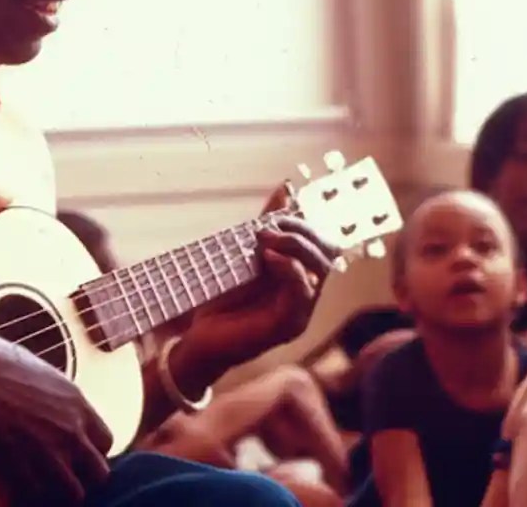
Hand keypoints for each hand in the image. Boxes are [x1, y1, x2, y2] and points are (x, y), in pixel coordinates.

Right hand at [0, 336, 112, 505]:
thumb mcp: (39, 373)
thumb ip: (55, 397)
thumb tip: (53, 404)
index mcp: (77, 405)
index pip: (106, 442)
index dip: (91, 451)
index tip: (77, 453)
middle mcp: (70, 432)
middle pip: (99, 474)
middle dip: (84, 476)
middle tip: (63, 474)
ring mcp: (47, 455)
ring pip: (74, 493)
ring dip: (59, 491)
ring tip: (43, 483)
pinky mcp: (19, 471)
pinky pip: (37, 496)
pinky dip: (29, 495)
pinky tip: (17, 485)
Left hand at [182, 183, 341, 375]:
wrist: (199, 337)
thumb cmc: (222, 298)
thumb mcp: (244, 254)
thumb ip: (266, 226)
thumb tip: (287, 190)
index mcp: (300, 276)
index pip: (324, 241)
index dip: (308, 221)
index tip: (280, 210)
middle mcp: (307, 294)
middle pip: (327, 252)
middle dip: (302, 230)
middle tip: (270, 226)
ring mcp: (301, 311)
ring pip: (319, 269)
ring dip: (294, 246)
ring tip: (265, 239)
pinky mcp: (288, 326)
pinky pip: (303, 292)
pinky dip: (289, 269)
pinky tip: (269, 258)